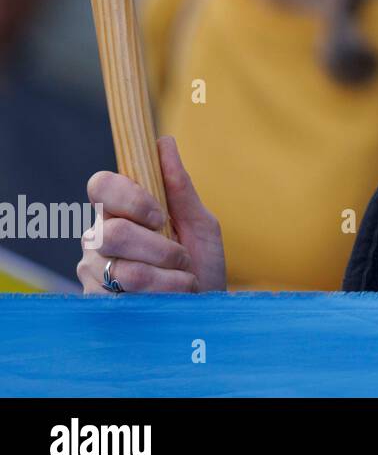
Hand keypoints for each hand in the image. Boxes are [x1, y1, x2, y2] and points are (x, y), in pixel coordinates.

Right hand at [78, 136, 226, 293]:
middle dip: (159, 247)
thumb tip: (164, 142)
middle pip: (111, 231)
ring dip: (168, 274)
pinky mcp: (96, 304)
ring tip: (183, 278)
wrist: (207, 311)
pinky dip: (163, 294)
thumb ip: (180, 187)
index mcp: (121, 211)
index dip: (129, 197)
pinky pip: (126, 296)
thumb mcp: (200, 225)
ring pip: (121, 267)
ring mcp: (93, 272)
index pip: (100, 185)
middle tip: (181, 256)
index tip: (160, 216)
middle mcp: (98, 238)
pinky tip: (173, 298)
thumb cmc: (202, 264)